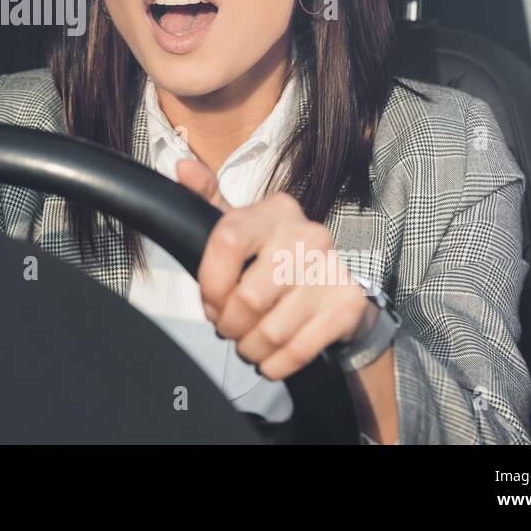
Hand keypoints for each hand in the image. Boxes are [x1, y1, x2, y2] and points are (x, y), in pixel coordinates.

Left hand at [177, 158, 376, 380]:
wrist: (329, 289)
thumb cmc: (271, 259)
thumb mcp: (238, 226)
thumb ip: (207, 198)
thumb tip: (182, 167)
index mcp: (276, 210)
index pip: (227, 241)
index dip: (211, 282)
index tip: (210, 300)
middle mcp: (309, 234)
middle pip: (250, 298)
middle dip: (228, 323)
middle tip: (228, 325)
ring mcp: (332, 269)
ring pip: (272, 331)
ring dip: (250, 347)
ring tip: (247, 340)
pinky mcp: (348, 303)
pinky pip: (299, 350)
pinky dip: (276, 363)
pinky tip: (270, 356)